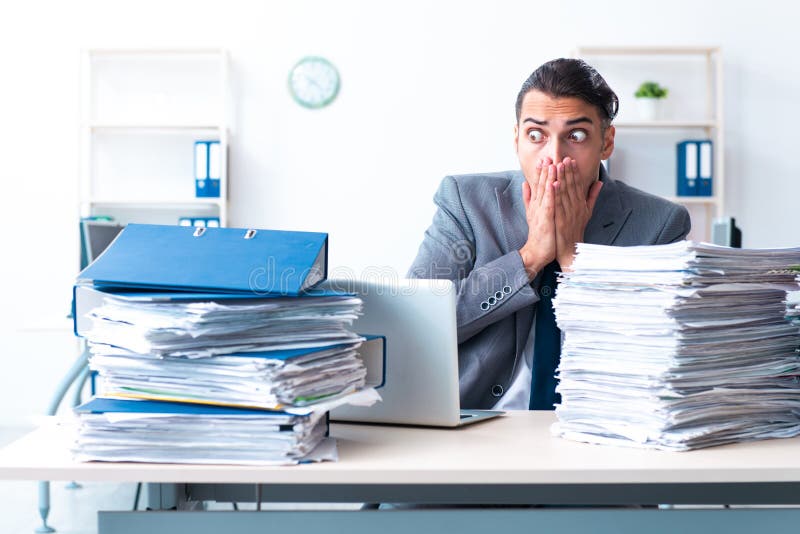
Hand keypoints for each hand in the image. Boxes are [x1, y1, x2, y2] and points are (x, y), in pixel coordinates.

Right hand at [519, 158, 555, 278]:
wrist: (536, 252)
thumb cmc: (539, 234)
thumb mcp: (532, 213)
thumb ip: (529, 198)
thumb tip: (525, 184)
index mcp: (537, 204)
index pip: (539, 185)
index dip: (541, 172)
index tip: (544, 159)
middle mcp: (538, 206)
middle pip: (541, 185)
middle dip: (545, 170)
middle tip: (547, 156)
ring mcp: (541, 212)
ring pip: (545, 191)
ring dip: (548, 177)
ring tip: (552, 164)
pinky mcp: (545, 219)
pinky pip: (549, 204)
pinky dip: (551, 193)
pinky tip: (553, 183)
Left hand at [553, 157, 602, 270]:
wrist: (571, 249)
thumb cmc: (576, 230)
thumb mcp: (587, 212)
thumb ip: (592, 196)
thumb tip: (599, 182)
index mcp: (581, 203)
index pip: (577, 184)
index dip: (574, 172)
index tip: (570, 160)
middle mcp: (576, 206)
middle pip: (571, 186)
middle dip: (567, 171)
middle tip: (564, 158)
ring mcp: (569, 213)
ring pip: (564, 192)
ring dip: (561, 178)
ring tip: (557, 165)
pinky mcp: (561, 219)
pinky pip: (558, 204)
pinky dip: (556, 193)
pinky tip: (553, 183)